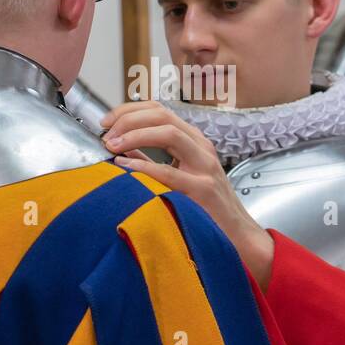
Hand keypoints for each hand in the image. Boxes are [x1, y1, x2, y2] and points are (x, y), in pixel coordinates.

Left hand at [101, 101, 274, 289]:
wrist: (238, 235)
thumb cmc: (207, 207)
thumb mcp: (179, 175)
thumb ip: (151, 160)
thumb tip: (120, 149)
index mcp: (194, 141)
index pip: (159, 110)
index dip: (130, 110)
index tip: (107, 121)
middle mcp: (201, 147)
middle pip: (162, 115)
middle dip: (128, 118)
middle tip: (106, 132)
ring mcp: (205, 166)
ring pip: (169, 133)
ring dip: (135, 134)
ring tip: (113, 144)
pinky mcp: (204, 189)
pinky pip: (170, 172)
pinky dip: (144, 166)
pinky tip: (126, 167)